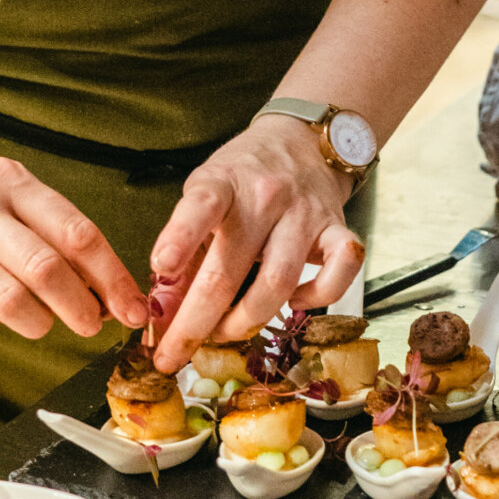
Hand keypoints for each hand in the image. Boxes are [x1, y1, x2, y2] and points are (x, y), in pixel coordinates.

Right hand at [0, 156, 148, 340]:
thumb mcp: (13, 205)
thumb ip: (60, 240)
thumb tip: (115, 293)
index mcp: (11, 182)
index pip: (78, 234)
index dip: (113, 278)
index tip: (135, 309)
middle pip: (47, 267)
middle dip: (82, 306)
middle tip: (92, 325)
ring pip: (9, 297)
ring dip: (39, 322)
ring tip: (42, 325)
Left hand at [149, 115, 364, 371]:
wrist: (302, 144)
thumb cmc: (243, 180)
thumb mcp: (204, 197)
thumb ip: (185, 250)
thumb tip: (163, 312)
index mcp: (224, 183)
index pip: (201, 206)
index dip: (180, 238)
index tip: (159, 268)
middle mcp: (266, 197)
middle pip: (229, 270)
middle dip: (195, 323)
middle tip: (172, 354)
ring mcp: (306, 215)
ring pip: (277, 283)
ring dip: (245, 321)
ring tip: (223, 333)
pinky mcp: (339, 230)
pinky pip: (338, 274)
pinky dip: (315, 299)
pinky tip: (293, 302)